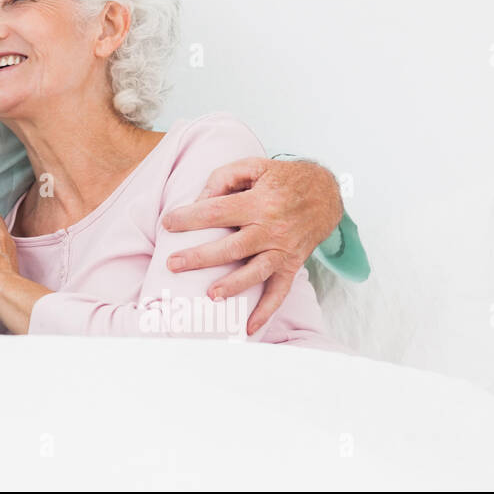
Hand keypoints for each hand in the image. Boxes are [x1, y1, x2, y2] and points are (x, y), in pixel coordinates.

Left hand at [160, 157, 341, 334]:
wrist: (326, 193)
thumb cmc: (282, 179)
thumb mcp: (253, 166)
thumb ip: (223, 179)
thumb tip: (199, 201)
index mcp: (259, 202)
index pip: (217, 211)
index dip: (189, 218)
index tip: (167, 223)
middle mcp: (272, 228)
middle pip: (232, 247)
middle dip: (200, 257)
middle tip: (172, 264)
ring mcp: (283, 249)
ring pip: (255, 272)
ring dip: (232, 285)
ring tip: (209, 295)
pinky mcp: (292, 264)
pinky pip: (280, 291)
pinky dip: (266, 311)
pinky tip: (248, 327)